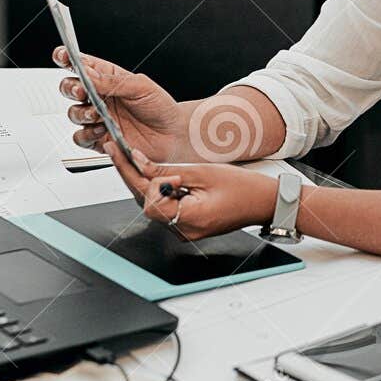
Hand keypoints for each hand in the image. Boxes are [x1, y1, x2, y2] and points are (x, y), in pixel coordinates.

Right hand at [54, 47, 184, 160]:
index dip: (66, 58)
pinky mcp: (99, 139)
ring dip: (82, 113)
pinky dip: (87, 133)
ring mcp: (97, 119)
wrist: (173, 134)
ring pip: (73, 113)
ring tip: (99, 113)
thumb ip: (112, 82)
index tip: (62, 56)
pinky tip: (103, 130)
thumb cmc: (160, 106)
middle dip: (71, 88)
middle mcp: (99, 97)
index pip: (80, 65)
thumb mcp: (141, 86)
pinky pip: (80, 137)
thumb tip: (88, 74)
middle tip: (82, 90)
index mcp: (107, 78)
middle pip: (69, 88)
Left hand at [104, 141, 276, 242]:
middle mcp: (183, 230)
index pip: (148, 197)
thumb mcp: (202, 172)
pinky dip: (159, 190)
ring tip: (133, 157)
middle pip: (147, 202)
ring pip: (154, 204)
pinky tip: (154, 173)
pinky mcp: (187, 226)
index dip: (133, 173)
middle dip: (133, 175)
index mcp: (188, 219)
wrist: (263, 202)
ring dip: (145, 182)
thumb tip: (140, 163)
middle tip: (117, 150)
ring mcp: (184, 231)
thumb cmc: (243, 188)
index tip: (119, 151)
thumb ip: (167, 170)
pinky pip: (165, 207)